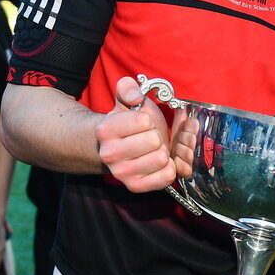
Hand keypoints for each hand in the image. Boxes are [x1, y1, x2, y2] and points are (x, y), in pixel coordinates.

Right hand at [95, 76, 180, 191]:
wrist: (118, 149)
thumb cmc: (128, 123)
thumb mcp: (126, 100)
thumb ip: (128, 88)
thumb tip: (136, 97)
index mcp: (105, 130)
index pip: (144, 121)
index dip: (148, 120)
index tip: (141, 124)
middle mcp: (110, 154)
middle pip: (154, 141)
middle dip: (157, 135)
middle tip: (149, 138)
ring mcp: (122, 173)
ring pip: (161, 158)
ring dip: (163, 151)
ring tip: (153, 150)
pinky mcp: (136, 186)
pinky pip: (166, 176)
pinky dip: (169, 168)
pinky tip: (161, 163)